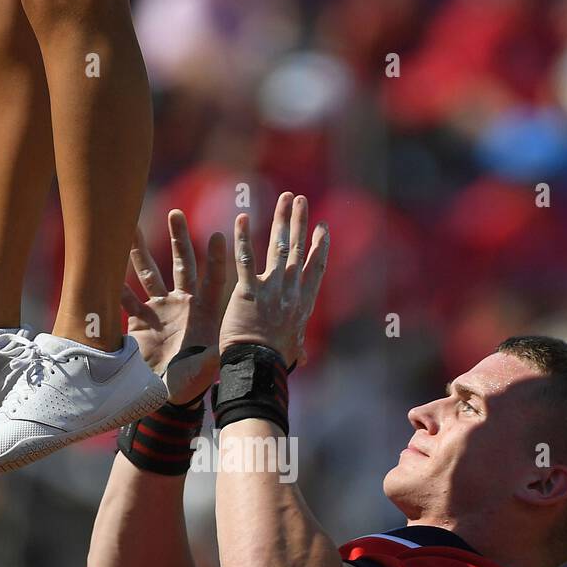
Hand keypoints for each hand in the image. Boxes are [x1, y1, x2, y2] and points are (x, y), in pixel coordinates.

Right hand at [122, 211, 232, 404]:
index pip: (213, 279)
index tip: (219, 235)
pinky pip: (126, 299)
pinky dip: (115, 285)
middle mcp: (184, 305)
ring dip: (141, 251)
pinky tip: (105, 265)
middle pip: (181, 264)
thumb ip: (211, 354)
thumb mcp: (206, 366)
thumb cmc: (192, 383)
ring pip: (150, 273)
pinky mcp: (141, 321)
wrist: (166, 398)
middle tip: (176, 213)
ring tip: (132, 225)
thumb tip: (220, 348)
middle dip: (178, 239)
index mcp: (205, 312)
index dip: (215, 258)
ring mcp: (161, 310)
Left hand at [219, 193, 329, 368]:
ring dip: (282, 220)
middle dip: (300, 223)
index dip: (319, 246)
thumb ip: (296, 348)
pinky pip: (246, 260)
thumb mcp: (291, 353)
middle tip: (301, 200)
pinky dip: (244, 239)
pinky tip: (243, 218)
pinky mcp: (247, 292)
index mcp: (302, 304)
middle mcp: (290, 292)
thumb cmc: (273, 364)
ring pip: (279, 248)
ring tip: (285, 198)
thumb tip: (303, 357)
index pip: (315, 269)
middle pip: (297, 250)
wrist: (258, 368)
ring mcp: (271, 290)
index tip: (322, 228)